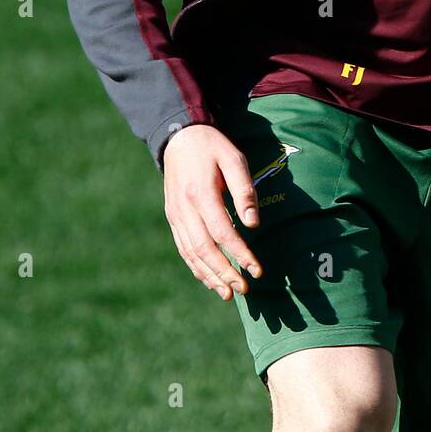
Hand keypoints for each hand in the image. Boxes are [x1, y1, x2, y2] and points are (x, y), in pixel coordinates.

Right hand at [163, 124, 262, 300]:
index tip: (257, 270)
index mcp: (201, 194)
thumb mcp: (234, 159)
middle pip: (204, 249)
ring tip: (227, 294)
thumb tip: (254, 224)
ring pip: (190, 254)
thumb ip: (245, 191)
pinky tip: (209, 278)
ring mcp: (175, 215)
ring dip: (209, 276)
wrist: (179, 137)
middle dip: (225, 272)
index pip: (222, 232)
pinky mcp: (173, 218)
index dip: (240, 254)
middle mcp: (184, 209)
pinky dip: (196, 267)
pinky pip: (183, 248)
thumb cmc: (213, 147)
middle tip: (244, 290)